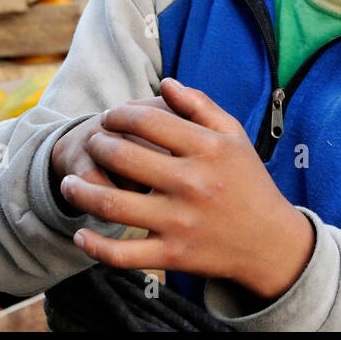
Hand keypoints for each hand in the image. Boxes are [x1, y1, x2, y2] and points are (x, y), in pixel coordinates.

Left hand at [63, 78, 315, 301]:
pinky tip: (81, 234)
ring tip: (69, 184)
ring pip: (110, 204)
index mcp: (207, 149)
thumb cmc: (249, 182)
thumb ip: (201, 105)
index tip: (109, 117)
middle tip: (92, 144)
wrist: (271, 243)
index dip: (118, 114)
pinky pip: (122, 254)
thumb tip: (165, 83)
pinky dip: (94, 245)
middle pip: (122, 156)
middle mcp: (191, 183)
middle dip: (96, 145)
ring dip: (78, 191)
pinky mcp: (172, 255)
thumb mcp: (234, 136)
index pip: (147, 121)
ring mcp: (179, 221)